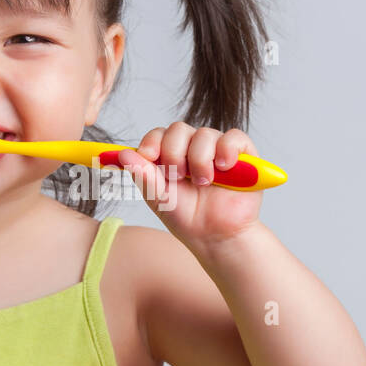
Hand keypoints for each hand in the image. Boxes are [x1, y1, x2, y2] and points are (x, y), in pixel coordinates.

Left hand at [116, 122, 262, 250]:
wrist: (215, 237)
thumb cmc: (187, 218)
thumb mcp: (158, 198)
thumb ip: (143, 175)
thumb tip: (123, 153)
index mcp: (170, 156)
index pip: (158, 134)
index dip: (152, 141)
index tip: (148, 156)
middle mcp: (193, 148)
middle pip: (179, 129)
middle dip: (174, 152)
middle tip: (178, 176)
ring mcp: (217, 150)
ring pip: (205, 134)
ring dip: (200, 159)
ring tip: (203, 183)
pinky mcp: (242, 155)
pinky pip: (234, 137)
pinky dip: (227, 149)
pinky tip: (223, 167)